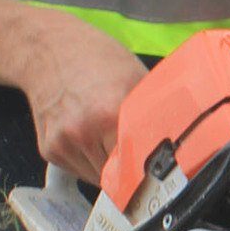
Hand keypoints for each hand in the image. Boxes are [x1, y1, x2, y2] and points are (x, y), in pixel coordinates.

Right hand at [15, 14, 149, 184]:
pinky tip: (92, 135)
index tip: (162, 172)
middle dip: (133, 170)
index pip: (139, 166)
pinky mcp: (50, 151)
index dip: (152, 171)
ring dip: (111, 170)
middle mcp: (83, 132)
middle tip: (139, 151)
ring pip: (99, 180)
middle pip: (119, 178)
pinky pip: (81, 171)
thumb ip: (154, 114)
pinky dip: (92, 162)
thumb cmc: (95, 59)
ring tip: (110, 136)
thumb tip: (181, 141)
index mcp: (110, 113)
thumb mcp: (136, 78)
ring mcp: (63, 144)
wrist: (48, 50)